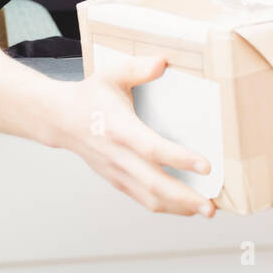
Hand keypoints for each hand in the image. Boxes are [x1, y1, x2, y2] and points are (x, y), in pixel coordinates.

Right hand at [54, 54, 216, 216]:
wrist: (61, 119)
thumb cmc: (90, 96)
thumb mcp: (111, 74)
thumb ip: (138, 67)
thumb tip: (162, 63)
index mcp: (118, 128)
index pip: (151, 149)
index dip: (179, 159)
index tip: (206, 166)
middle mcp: (117, 155)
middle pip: (153, 183)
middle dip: (185, 198)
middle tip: (211, 207)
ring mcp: (116, 171)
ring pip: (148, 197)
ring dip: (178, 208)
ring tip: (205, 210)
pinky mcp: (116, 180)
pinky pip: (142, 198)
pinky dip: (165, 206)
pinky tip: (185, 206)